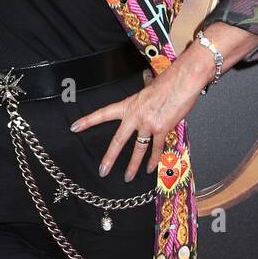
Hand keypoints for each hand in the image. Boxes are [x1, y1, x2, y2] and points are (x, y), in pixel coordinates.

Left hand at [69, 44, 217, 180]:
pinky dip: (153, 160)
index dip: (88, 121)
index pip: (103, 113)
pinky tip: (150, 169)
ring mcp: (148, 124)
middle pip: (118, 140)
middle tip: (103, 170)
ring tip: (128, 177)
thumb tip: (144, 114)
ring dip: (133, 166)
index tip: (74, 127)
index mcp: (128, 105)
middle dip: (110, 157)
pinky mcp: (161, 129)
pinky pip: (156, 148)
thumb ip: (142, 106)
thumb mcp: (147, 92)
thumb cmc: (168, 83)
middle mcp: (135, 116)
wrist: (182, 80)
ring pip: (138, 149)